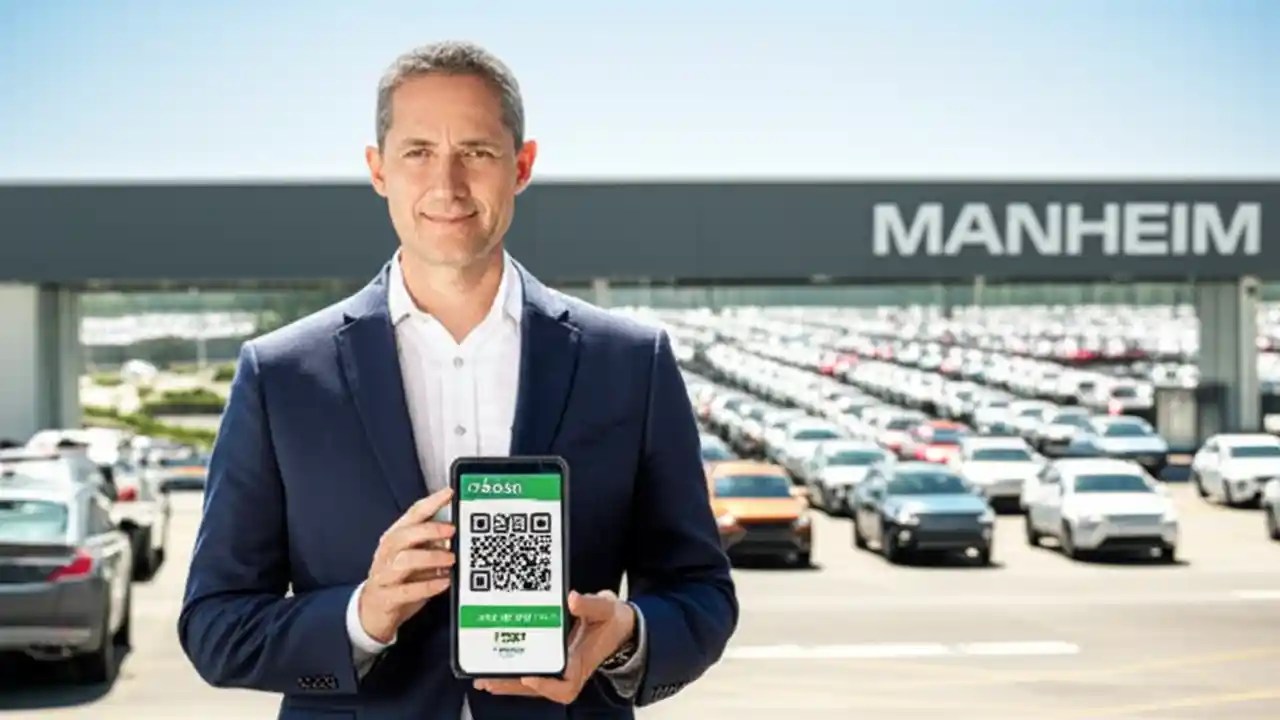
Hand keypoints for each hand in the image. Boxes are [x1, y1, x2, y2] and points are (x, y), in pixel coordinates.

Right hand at [358, 487, 455, 643]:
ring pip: (404, 561)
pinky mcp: (387, 598)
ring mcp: (385, 575)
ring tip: (450, 559)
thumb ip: (431, 544)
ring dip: (430, 557)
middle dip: (429, 530)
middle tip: (451, 530)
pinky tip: (444, 582)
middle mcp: (388, 553)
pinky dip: (427, 586)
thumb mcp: (415, 557)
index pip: (412, 515)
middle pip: (404, 534)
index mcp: (395, 537)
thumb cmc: (399, 579)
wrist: (371, 612)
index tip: (449, 493)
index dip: (431, 502)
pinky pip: (406, 591)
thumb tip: (452, 533)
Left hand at [475, 590, 636, 703]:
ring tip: (482, 680)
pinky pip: (530, 670)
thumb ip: (590, 604)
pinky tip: (492, 669)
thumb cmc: (612, 619)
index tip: (529, 677)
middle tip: (487, 680)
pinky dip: (512, 672)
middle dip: (512, 685)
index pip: (565, 686)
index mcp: (581, 663)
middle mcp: (568, 670)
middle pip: (538, 688)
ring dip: (507, 682)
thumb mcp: (606, 609)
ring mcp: (558, 668)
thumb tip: (572, 599)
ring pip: (530, 683)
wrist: (619, 623)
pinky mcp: (551, 660)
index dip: (546, 686)